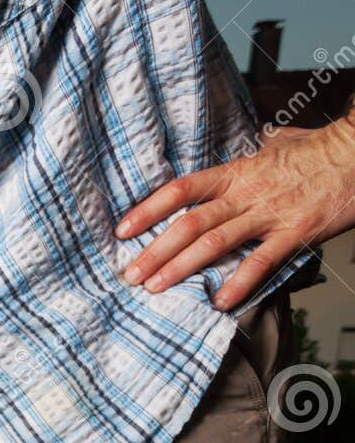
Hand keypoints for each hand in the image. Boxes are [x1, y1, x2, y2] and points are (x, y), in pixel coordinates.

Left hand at [115, 120, 354, 310]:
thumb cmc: (321, 149)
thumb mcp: (277, 143)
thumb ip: (254, 150)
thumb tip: (249, 141)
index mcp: (236, 172)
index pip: (181, 189)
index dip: (147, 210)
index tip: (121, 231)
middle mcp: (246, 193)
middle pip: (189, 223)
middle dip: (154, 251)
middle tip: (129, 275)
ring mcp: (270, 213)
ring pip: (215, 242)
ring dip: (180, 268)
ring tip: (155, 288)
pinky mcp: (296, 232)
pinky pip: (261, 261)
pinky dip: (239, 282)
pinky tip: (219, 302)